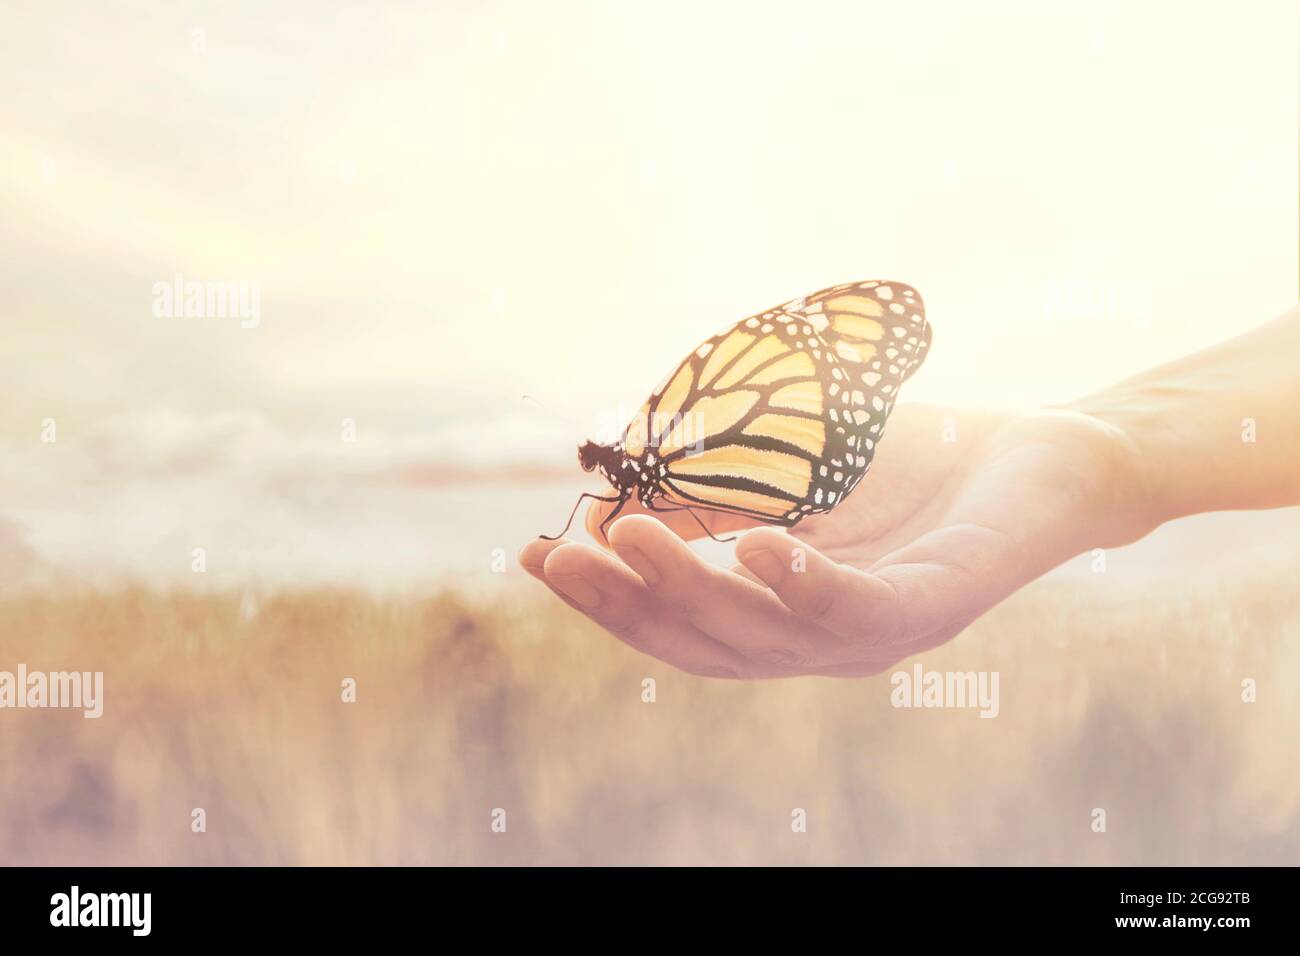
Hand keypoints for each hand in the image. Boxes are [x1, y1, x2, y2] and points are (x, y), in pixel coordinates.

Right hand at [519, 403, 1150, 677]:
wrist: (1051, 454)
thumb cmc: (920, 461)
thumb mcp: (795, 466)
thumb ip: (715, 487)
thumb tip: (617, 493)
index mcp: (785, 615)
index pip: (679, 624)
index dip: (605, 597)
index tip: (535, 554)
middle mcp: (823, 641)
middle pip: (705, 644)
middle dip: (625, 603)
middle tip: (559, 554)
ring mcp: (879, 632)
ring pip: (766, 636)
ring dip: (690, 590)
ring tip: (627, 542)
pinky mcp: (936, 607)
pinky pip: (856, 610)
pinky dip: (801, 584)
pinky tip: (755, 546)